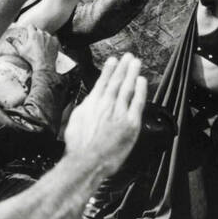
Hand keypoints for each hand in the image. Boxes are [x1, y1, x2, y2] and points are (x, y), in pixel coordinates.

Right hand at [9, 24, 59, 71]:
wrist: (44, 65)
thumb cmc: (32, 58)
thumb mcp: (21, 51)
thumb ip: (15, 43)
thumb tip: (8, 38)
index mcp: (33, 34)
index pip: (31, 26)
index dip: (29, 29)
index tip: (28, 33)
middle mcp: (42, 34)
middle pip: (38, 30)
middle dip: (36, 34)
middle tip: (34, 42)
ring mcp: (50, 37)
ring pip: (46, 34)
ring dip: (43, 37)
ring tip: (41, 45)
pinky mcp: (56, 42)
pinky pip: (53, 38)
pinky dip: (50, 41)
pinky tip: (47, 47)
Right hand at [62, 53, 146, 177]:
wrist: (86, 161)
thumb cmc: (78, 147)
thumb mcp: (75, 121)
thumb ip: (85, 108)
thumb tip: (89, 99)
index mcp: (91, 104)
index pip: (102, 82)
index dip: (108, 70)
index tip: (113, 60)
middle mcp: (106, 105)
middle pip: (116, 81)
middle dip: (123, 67)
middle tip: (128, 56)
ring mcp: (119, 113)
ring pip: (127, 88)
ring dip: (132, 73)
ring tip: (135, 62)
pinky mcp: (130, 123)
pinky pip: (137, 102)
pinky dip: (140, 90)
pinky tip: (142, 80)